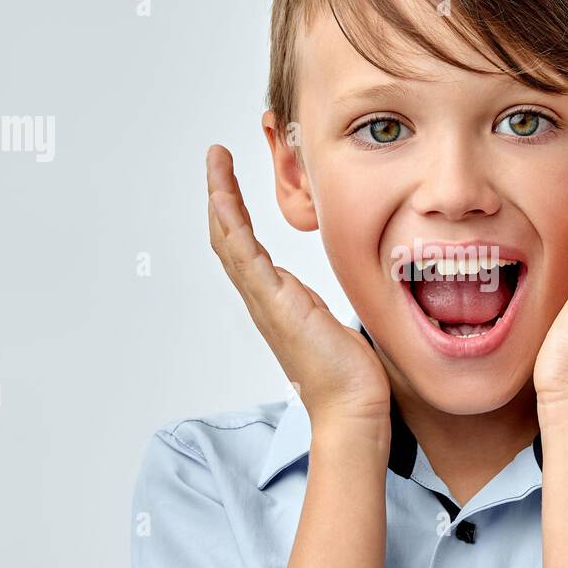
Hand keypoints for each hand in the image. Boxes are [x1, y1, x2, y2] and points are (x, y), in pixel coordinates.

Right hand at [206, 144, 391, 425]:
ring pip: (229, 240)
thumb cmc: (352, 376)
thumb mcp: (339, 324)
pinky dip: (231, 222)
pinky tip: (222, 196)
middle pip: (228, 237)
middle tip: (215, 158)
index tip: (231, 179)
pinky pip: (244, 256)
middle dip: (220, 194)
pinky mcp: (276, 304)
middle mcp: (265, 298)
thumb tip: (343, 289)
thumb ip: (328, 304)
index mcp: (279, 300)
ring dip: (219, 197)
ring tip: (215, 161)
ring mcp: (265, 301)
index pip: (246, 246)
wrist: (352, 410)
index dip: (236, 210)